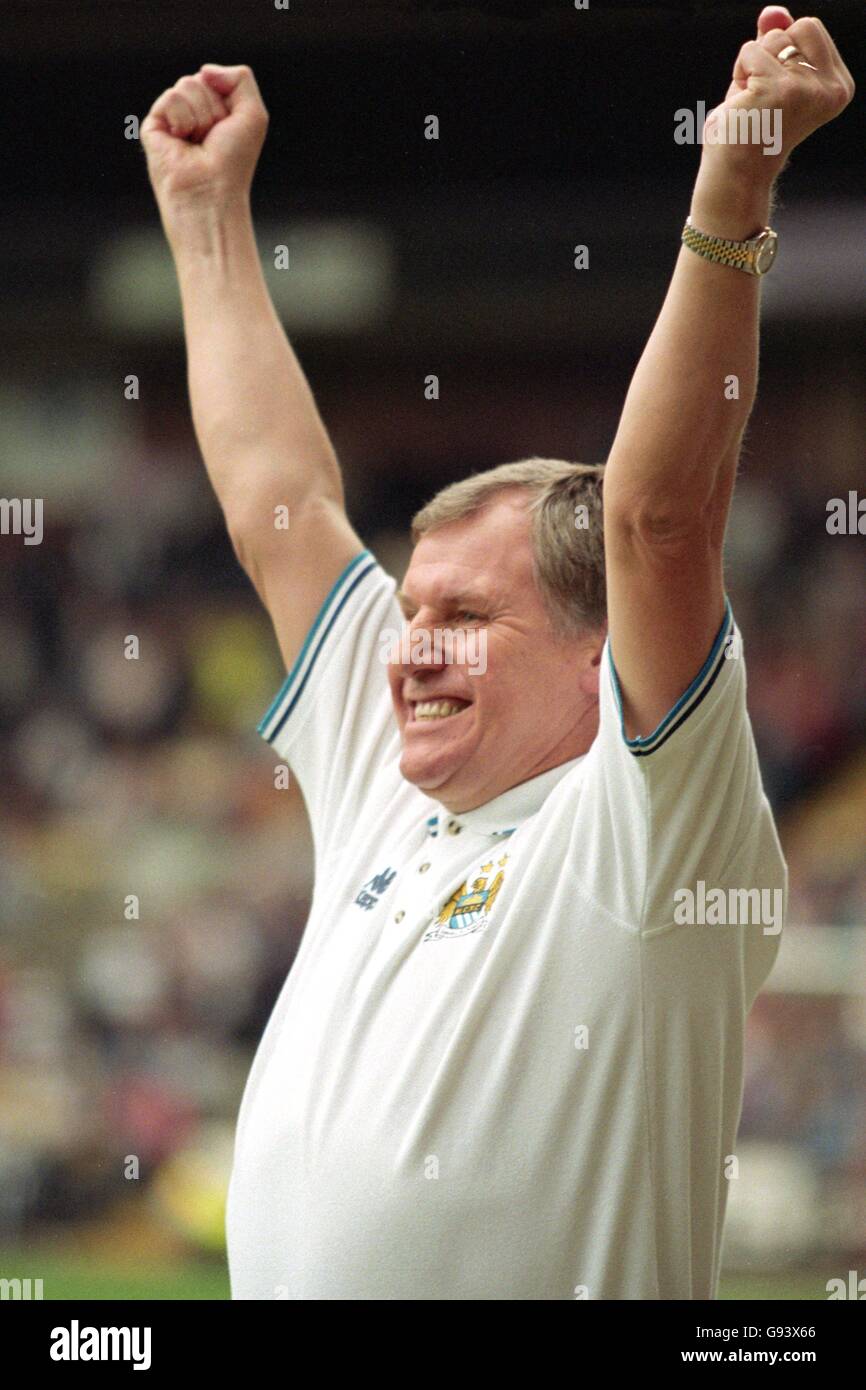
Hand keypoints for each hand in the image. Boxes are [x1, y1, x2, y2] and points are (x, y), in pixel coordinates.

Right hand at [141, 64, 268, 219]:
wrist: (211, 191)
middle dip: (214, 108)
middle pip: (201, 79)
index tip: (228, 131)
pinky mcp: (153, 126)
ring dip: (201, 116)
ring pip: (186, 85)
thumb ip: (240, 78)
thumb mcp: (253, 114)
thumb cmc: (233, 161)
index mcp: (215, 111)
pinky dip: (182, 119)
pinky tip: (181, 142)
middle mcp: (192, 113)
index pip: (216, 78)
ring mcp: (172, 118)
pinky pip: (170, 98)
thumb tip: (204, 70)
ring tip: (198, 143)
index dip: (228, 102)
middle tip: (212, 139)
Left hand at [701, 8, 854, 185]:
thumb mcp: (768, 78)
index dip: (782, 51)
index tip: (777, 89)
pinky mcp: (779, 90)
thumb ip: (777, 43)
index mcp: (838, 86)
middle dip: (769, 52)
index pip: (810, 28)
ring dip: (751, 65)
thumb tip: (773, 11)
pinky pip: (750, 51)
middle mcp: (830, 88)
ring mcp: (806, 89)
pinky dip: (739, 73)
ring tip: (751, 102)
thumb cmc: (751, 129)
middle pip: (795, 27)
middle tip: (762, 94)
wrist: (736, 174)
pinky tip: (742, 103)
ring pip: (772, 38)